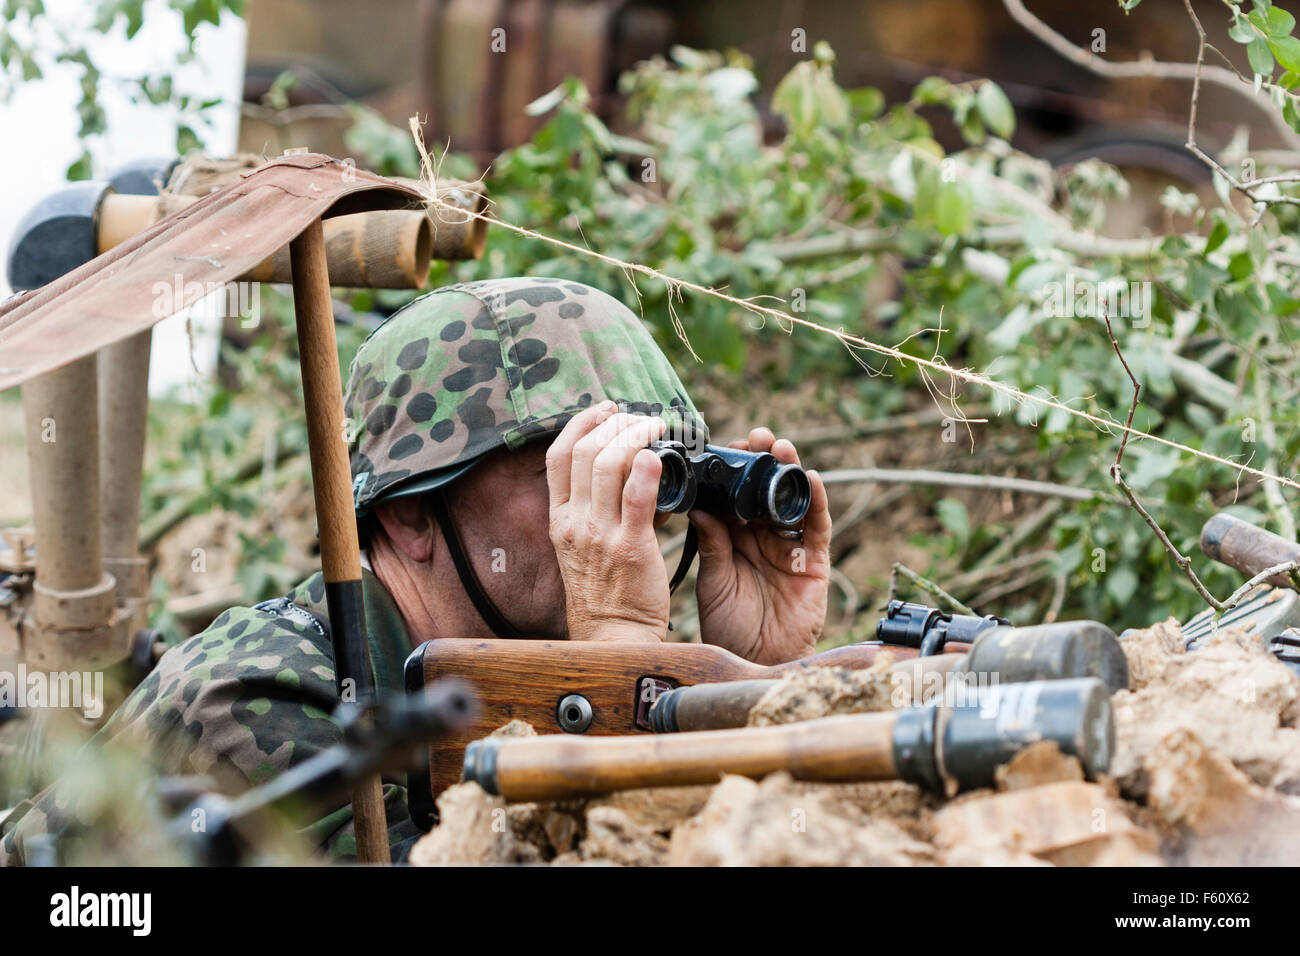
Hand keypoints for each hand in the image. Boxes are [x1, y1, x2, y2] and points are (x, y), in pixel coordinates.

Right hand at [546, 401, 668, 642]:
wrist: (612, 639)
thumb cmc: (603, 594)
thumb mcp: (581, 547)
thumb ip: (596, 509)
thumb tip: (633, 473)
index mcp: (560, 519)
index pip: (558, 455)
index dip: (582, 423)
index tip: (606, 410)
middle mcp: (575, 523)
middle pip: (584, 451)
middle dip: (615, 423)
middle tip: (641, 418)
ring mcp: (600, 535)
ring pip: (608, 464)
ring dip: (636, 436)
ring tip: (657, 428)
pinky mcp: (631, 548)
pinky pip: (638, 499)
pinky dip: (648, 470)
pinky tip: (659, 456)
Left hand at [691, 427, 830, 664]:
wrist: (753, 662)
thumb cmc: (728, 626)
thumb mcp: (713, 581)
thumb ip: (712, 544)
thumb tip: (699, 506)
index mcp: (733, 538)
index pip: (734, 495)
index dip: (731, 471)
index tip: (722, 446)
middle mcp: (761, 536)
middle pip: (764, 490)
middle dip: (761, 462)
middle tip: (755, 436)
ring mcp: (789, 547)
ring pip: (791, 500)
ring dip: (789, 472)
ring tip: (781, 447)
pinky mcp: (813, 561)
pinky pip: (817, 526)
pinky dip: (817, 501)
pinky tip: (812, 478)